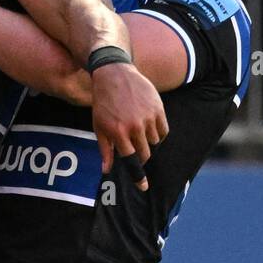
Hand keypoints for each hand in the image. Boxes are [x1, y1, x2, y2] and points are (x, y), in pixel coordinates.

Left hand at [90, 62, 167, 187]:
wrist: (114, 75)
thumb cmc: (103, 103)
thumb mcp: (99, 126)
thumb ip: (104, 149)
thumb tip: (106, 170)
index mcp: (117, 133)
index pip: (130, 161)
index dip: (138, 176)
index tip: (144, 187)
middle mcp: (134, 127)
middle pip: (145, 153)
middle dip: (141, 156)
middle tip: (135, 149)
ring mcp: (148, 118)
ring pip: (155, 142)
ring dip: (148, 142)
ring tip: (137, 129)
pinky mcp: (158, 109)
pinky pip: (163, 130)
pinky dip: (157, 132)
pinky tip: (148, 124)